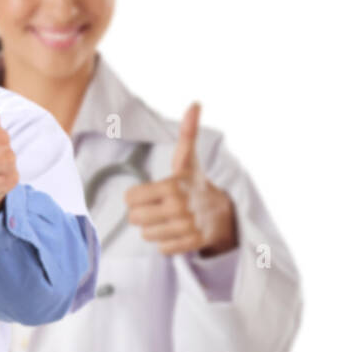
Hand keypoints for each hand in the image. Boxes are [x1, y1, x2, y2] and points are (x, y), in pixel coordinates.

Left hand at [125, 102, 237, 256]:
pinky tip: (176, 231)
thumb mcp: (188, 158)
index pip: (130, 199)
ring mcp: (186, 228)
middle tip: (157, 207)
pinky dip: (165, 242)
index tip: (148, 194)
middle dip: (142, 214)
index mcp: (172, 186)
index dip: (135, 197)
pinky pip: (161, 249)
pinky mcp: (191, 244)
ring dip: (153, 228)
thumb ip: (187, 132)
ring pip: (146, 235)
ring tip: (167, 219)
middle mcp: (179, 208)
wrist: (222, 213)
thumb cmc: (194, 183)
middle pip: (135, 218)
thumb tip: (196, 103)